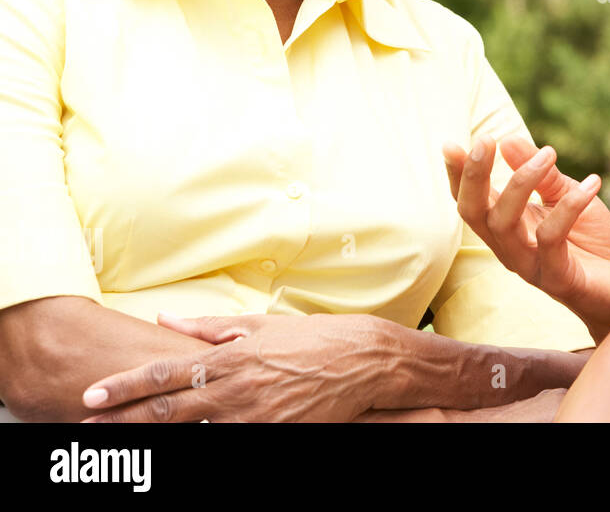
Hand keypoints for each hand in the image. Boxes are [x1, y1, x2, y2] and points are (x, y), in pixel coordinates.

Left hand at [80, 312, 387, 421]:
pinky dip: (200, 445)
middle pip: (167, 410)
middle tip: (85, 428)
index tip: (92, 396)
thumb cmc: (316, 338)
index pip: (166, 373)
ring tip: (119, 446)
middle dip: (122, 421)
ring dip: (155, 438)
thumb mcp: (262, 324)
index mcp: (232, 357)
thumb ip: (209, 326)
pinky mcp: (273, 435)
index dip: (125, 386)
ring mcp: (254, 418)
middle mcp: (238, 389)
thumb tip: (165, 316)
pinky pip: (227, 444)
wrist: (367, 362)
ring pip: (191, 433)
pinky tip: (179, 450)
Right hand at [444, 135, 609, 341]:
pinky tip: (593, 183)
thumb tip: (507, 140)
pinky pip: (552, 239)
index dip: (457, 175)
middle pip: (474, 214)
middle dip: (474, 176)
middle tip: (485, 141)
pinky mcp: (556, 279)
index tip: (450, 144)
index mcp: (506, 228)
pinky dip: (570, 205)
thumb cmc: (590, 242)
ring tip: (549, 153)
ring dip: (522, 182)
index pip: (470, 202)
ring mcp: (530, 266)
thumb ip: (541, 174)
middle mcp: (509, 249)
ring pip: (505, 224)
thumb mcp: (566, 196)